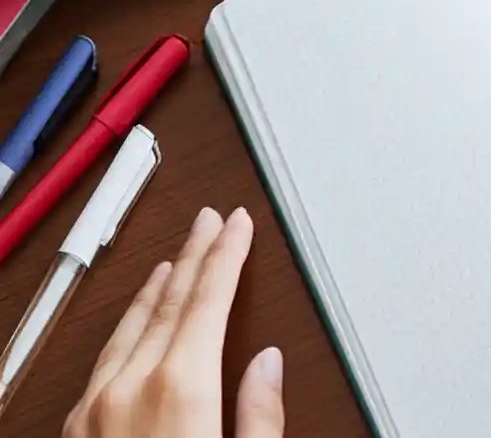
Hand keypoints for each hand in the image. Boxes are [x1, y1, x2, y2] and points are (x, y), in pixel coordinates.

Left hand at [63, 207, 283, 437]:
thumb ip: (260, 415)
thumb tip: (269, 364)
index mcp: (179, 391)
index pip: (209, 301)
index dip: (227, 255)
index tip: (237, 224)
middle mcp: (129, 388)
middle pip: (170, 303)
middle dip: (195, 256)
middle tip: (209, 221)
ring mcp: (94, 407)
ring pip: (130, 326)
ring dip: (157, 288)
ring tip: (174, 261)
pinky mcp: (74, 429)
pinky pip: (105, 358)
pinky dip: (126, 327)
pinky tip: (134, 322)